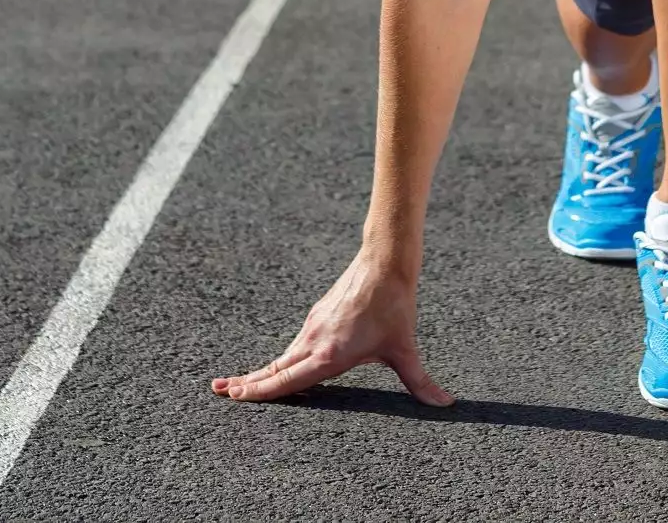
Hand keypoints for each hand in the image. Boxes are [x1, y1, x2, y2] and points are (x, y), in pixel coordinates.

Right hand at [210, 254, 452, 405]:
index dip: (258, 392)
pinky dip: (285, 358)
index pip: (285, 382)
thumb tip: (446, 404)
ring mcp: (314, 326)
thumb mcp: (404, 349)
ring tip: (245, 382)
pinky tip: (288, 363)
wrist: (384, 262)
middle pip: (274, 370)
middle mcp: (313, 342)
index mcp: (328, 356)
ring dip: (265, 371)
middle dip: (248, 383)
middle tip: (221, 391)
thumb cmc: (394, 307)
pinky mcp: (319, 314)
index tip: (233, 396)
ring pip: (285, 356)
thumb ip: (421, 382)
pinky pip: (297, 343)